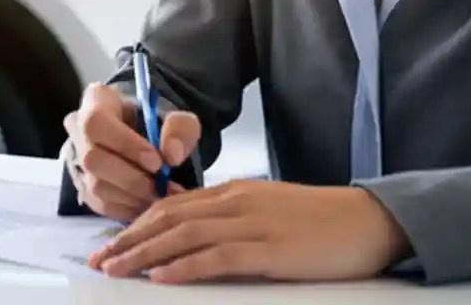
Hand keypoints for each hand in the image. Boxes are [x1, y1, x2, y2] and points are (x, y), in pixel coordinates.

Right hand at [63, 83, 201, 220]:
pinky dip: (127, 208)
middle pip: (92, 159)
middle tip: (164, 187)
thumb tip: (172, 155)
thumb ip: (181, 130)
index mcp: (97, 101)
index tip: (157, 162)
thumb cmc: (160, 124)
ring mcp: (77, 159)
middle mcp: (77, 129)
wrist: (150, 139)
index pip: (96, 122)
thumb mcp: (179, 118)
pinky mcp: (83, 187)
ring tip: (161, 197)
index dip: (124, 145)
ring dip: (132, 196)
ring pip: (95, 185)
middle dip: (132, 178)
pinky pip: (99, 204)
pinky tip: (149, 204)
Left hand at [91, 180, 412, 283]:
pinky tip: (161, 277)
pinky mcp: (270, 249)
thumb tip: (191, 236)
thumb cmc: (319, 222)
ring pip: (184, 236)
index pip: (170, 207)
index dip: (135, 226)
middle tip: (98, 261)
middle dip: (128, 240)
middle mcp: (235, 202)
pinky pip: (217, 257)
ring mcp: (252, 224)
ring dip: (144, 254)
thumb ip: (229, 218)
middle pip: (167, 219)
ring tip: (116, 270)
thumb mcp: (266, 211)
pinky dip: (185, 267)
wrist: (371, 220)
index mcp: (232, 193)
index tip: (109, 245)